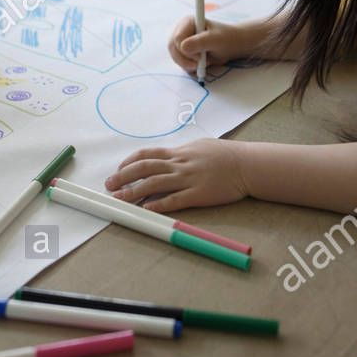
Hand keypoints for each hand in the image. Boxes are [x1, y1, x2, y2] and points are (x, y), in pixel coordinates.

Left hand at [104, 139, 249, 213]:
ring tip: (119, 199)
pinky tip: (146, 210)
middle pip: (144, 168)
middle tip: (109, 185)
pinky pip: (174, 200)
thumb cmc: (225, 155)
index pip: (146, 154)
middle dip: (123, 177)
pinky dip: (158, 205)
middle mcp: (180, 164)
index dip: (128, 163)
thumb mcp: (199, 147)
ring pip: (154, 184)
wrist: (247, 164)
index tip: (118, 171)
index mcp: (179, 152)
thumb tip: (166, 158)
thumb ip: (181, 153)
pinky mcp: (198, 194)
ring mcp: (188, 179)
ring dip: (133, 192)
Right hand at [167, 15, 262, 75]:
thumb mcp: (216, 40)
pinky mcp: (182, 52)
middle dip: (186, 59)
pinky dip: (189, 67)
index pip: (177, 39)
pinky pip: (180, 63)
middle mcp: (181, 30)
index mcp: (187, 22)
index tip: (201, 56)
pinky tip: (200, 64)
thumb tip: (182, 47)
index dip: (186, 50)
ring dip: (188, 64)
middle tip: (201, 63)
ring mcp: (180, 41)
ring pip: (175, 57)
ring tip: (204, 62)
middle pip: (173, 48)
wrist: (231, 46)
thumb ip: (200, 42)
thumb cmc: (226, 39)